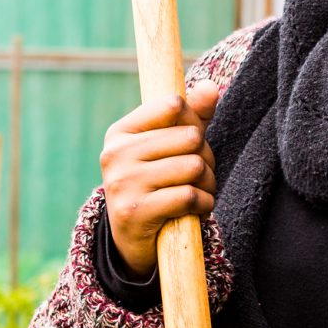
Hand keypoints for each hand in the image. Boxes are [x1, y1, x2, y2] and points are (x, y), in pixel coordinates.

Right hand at [99, 81, 220, 278]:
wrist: (132, 239)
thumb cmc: (155, 184)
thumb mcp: (168, 148)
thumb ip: (191, 116)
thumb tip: (211, 87)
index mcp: (120, 132)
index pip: (174, 105)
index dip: (195, 123)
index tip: (190, 143)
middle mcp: (116, 154)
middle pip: (191, 137)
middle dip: (206, 157)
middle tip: (199, 174)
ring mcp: (123, 182)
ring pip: (194, 167)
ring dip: (208, 183)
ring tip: (199, 191)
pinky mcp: (135, 211)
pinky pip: (189, 196)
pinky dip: (204, 204)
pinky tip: (197, 209)